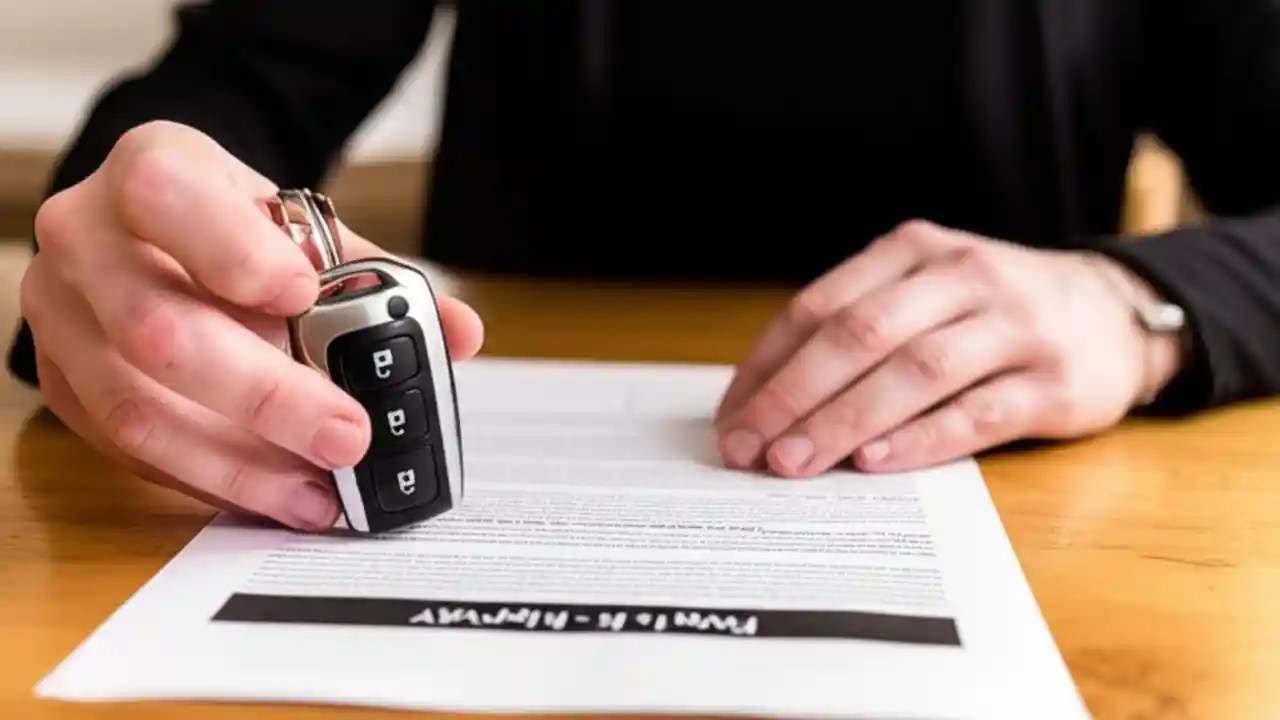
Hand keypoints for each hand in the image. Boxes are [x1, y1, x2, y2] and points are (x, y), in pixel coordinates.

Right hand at [20, 121, 484, 528]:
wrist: (154, 232)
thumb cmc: (232, 226)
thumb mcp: (297, 227)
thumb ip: (372, 276)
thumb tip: (459, 333)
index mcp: (151, 171)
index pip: (166, 196)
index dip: (234, 251)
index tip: (303, 295)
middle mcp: (87, 239)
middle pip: (157, 326)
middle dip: (265, 395)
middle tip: (347, 434)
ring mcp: (64, 317)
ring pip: (137, 406)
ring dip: (240, 462)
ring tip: (322, 490)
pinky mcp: (64, 386)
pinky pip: (131, 450)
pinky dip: (212, 480)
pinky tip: (279, 494)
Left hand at [713, 220, 1181, 475]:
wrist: (1114, 312)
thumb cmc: (992, 310)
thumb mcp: (926, 290)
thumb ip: (858, 328)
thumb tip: (767, 399)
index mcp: (915, 250)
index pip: (820, 306)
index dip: (767, 366)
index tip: (732, 418)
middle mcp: (962, 277)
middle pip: (860, 335)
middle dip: (794, 395)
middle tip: (750, 448)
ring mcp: (1013, 327)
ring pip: (914, 372)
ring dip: (846, 421)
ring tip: (796, 462)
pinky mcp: (1055, 382)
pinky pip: (978, 413)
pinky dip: (922, 439)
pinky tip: (876, 462)